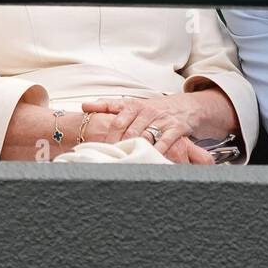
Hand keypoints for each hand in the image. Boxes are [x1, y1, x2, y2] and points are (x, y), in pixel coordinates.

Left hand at [82, 98, 214, 163]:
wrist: (184, 106)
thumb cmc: (151, 109)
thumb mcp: (130, 104)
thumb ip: (108, 105)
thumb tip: (84, 105)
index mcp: (133, 105)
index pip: (117, 121)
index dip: (109, 137)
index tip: (102, 150)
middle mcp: (147, 111)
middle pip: (130, 132)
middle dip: (122, 147)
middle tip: (113, 161)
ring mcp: (162, 119)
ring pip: (146, 137)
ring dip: (138, 150)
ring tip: (128, 163)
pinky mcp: (176, 128)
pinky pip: (165, 141)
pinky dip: (158, 151)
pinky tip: (151, 159)